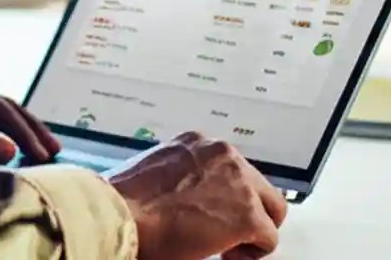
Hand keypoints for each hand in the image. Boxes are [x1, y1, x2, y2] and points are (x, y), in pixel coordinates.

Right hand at [108, 132, 287, 259]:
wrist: (119, 215)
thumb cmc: (123, 200)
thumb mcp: (154, 172)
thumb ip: (179, 174)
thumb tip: (185, 196)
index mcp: (196, 142)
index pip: (228, 168)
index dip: (223, 196)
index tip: (209, 212)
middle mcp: (222, 154)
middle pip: (258, 186)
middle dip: (247, 211)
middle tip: (223, 233)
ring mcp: (240, 183)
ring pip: (271, 210)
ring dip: (250, 230)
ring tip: (224, 247)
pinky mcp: (248, 215)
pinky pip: (268, 239)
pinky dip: (251, 252)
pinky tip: (225, 256)